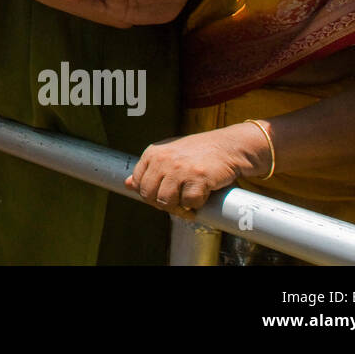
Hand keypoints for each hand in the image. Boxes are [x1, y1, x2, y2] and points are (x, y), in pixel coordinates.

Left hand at [125, 123, 270, 214]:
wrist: (227, 147)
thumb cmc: (198, 153)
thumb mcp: (168, 154)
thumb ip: (149, 169)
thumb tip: (127, 185)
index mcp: (153, 153)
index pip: (138, 183)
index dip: (148, 194)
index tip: (161, 196)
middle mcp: (163, 159)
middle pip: (149, 195)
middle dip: (162, 204)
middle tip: (176, 203)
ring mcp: (180, 169)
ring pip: (166, 201)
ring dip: (178, 207)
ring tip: (187, 201)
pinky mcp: (198, 178)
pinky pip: (189, 203)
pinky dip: (195, 205)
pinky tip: (202, 196)